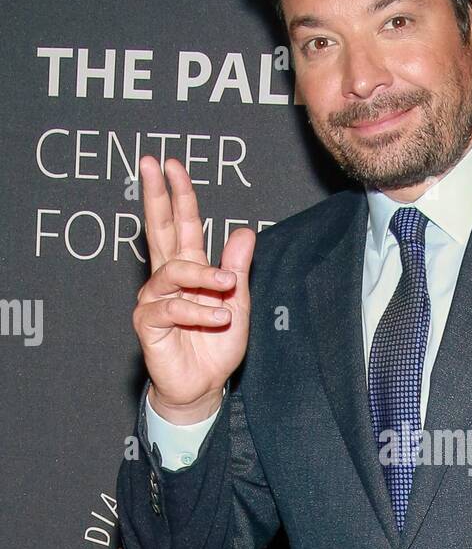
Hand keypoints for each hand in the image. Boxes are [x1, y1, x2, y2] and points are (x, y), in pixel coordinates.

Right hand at [133, 157, 255, 418]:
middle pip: (159, 229)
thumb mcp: (237, 303)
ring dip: (203, 277)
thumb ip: (237, 269)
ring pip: (174, 271)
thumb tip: (245, 231)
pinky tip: (217, 316)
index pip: (182, 224)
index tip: (172, 165)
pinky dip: (197, 311)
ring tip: (226, 289)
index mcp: (188, 269)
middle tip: (152, 164)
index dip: (178, 195)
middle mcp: (167, 279)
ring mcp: (154, 299)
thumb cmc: (217, 345)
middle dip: (156, 195)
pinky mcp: (147, 323)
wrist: (205, 385)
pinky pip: (171, 307)